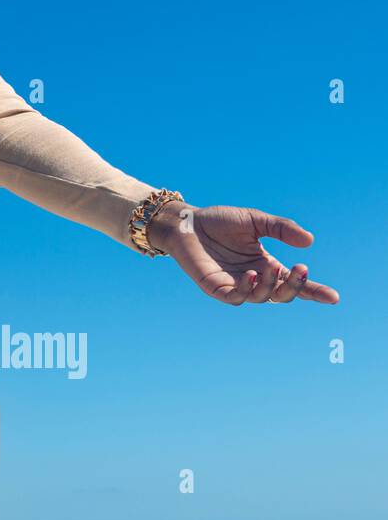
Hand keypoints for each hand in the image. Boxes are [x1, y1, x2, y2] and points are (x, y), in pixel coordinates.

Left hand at [148, 204, 339, 305]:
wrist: (187, 222)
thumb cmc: (220, 222)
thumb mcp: (255, 221)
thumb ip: (281, 229)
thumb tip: (309, 241)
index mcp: (267, 265)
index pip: (294, 283)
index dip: (313, 291)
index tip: (333, 297)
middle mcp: (254, 278)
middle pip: (282, 295)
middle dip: (296, 287)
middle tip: (302, 270)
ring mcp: (235, 285)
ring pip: (261, 298)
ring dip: (269, 286)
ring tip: (267, 268)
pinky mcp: (216, 288)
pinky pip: (235, 297)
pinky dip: (246, 290)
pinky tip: (249, 275)